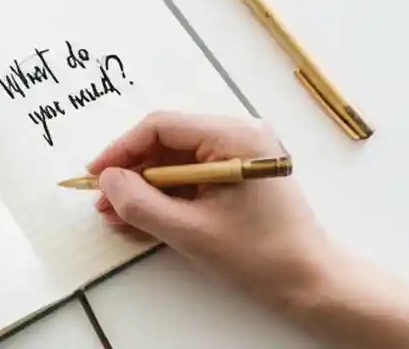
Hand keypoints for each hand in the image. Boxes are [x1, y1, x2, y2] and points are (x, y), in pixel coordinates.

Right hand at [87, 112, 324, 308]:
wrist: (312, 283)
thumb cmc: (260, 256)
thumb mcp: (189, 231)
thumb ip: (141, 202)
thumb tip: (108, 180)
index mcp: (234, 137)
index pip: (161, 127)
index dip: (121, 150)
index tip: (95, 175)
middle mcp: (240, 134)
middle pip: (168, 142)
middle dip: (132, 174)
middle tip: (104, 201)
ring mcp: (242, 153)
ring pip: (177, 160)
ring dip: (146, 187)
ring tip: (118, 215)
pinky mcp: (241, 173)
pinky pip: (193, 175)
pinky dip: (168, 195)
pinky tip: (143, 217)